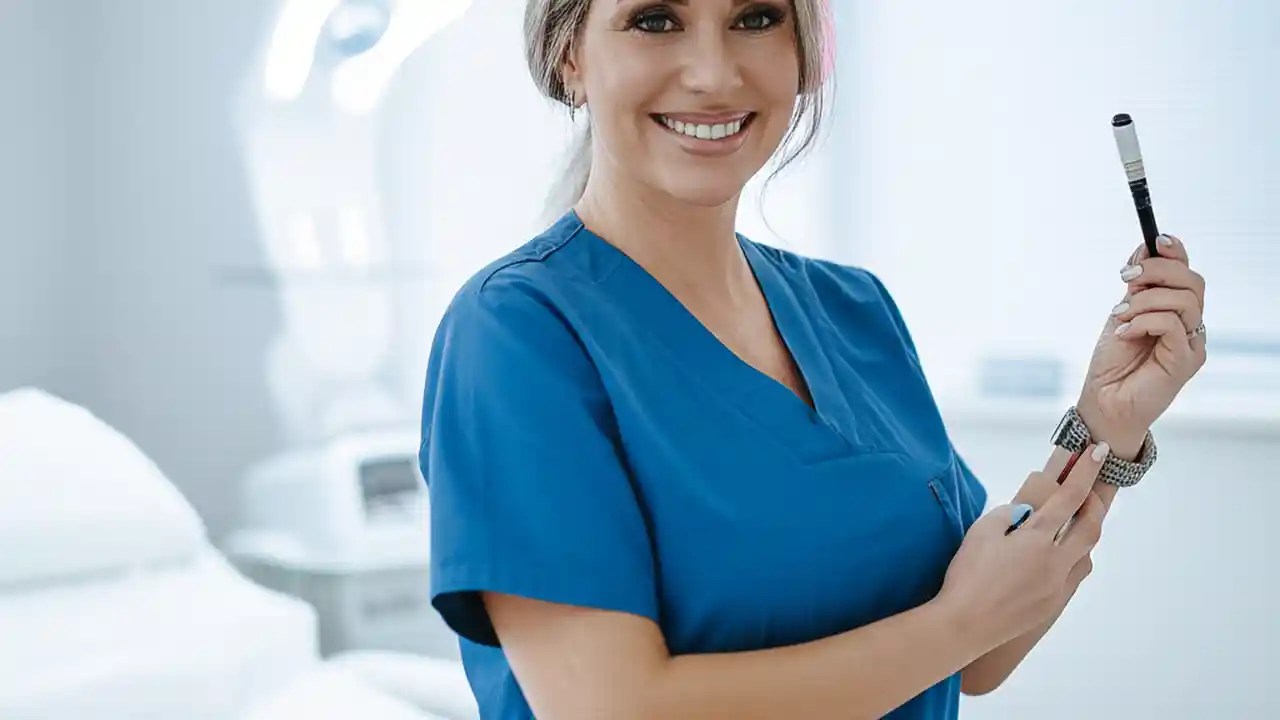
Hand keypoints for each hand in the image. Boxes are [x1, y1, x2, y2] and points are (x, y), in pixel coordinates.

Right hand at [937, 444, 1108, 649]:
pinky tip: (1050, 559)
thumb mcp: (981, 532)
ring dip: (1082, 536)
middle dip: (1094, 504)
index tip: (1097, 450)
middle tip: (1086, 491)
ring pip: (1086, 555)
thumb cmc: (967, 575)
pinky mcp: (1052, 605)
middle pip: (1091, 528)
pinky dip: (1070, 560)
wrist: (965, 624)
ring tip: (1065, 528)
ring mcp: (1057, 586)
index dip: (1085, 471)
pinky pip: (1073, 577)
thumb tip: (1024, 514)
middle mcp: (1055, 562)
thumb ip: (1008, 515)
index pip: (1070, 497)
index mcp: (1037, 539)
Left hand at [1076, 234, 1206, 455]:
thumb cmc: (1113, 364)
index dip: (1176, 252)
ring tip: (1120, 314)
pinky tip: (1125, 332)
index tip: (1155, 238)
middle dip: (1158, 270)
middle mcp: (1190, 326)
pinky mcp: (1186, 361)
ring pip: (1184, 301)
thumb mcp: (1121, 315)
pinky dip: (1144, 321)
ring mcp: (1192, 344)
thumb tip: (1143, 249)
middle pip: (1193, 282)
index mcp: (1176, 312)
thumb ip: (1137, 286)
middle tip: (1127, 276)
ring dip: (1145, 300)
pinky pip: (1174, 325)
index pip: (1187, 274)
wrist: (1103, 402)